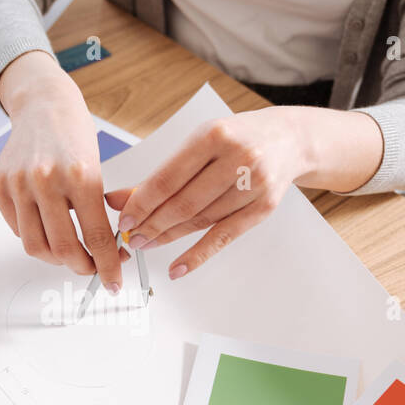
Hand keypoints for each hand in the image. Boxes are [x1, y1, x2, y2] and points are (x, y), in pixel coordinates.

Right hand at [0, 51, 124, 289]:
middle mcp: (46, 180)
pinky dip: (35, 237)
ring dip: (55, 259)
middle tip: (91, 268)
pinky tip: (48, 229)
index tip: (114, 280)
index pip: (96, 237)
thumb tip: (107, 252)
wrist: (43, 104)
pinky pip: (17, 229)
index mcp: (81, 175)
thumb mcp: (99, 169)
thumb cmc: (75, 135)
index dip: (107, 266)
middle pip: (63, 249)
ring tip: (69, 253)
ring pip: (35, 246)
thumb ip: (100, 211)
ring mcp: (19, 183)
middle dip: (81, 267)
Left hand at [108, 107, 382, 278]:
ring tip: (147, 244)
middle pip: (185, 202)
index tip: (124, 218)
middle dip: (152, 223)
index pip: (169, 177)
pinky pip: (224, 237)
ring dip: (170, 237)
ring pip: (202, 220)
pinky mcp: (263, 208)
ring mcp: (254, 184)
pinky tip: (178, 268)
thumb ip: (160, 174)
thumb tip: (116, 199)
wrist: (288, 140)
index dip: (142, 202)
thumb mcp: (199, 145)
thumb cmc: (237, 139)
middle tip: (131, 238)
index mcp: (214, 135)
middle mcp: (237, 158)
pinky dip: (198, 255)